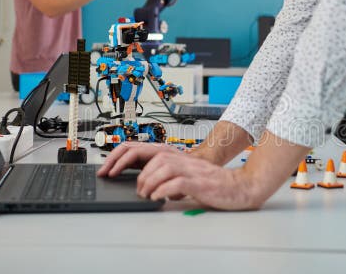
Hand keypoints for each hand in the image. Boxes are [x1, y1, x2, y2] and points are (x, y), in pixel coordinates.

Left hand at [97, 142, 259, 208]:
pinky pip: (174, 183)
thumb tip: (144, 184)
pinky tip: (158, 198)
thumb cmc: (212, 183)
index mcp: (175, 155)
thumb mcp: (185, 175)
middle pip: (147, 154)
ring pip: (159, 168)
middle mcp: (181, 158)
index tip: (107, 169)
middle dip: (128, 167)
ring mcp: (190, 168)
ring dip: (147, 182)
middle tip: (123, 183)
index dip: (120, 156)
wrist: (239, 187)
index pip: (141, 147)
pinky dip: (162, 191)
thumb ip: (167, 175)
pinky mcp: (198, 181)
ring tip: (145, 194)